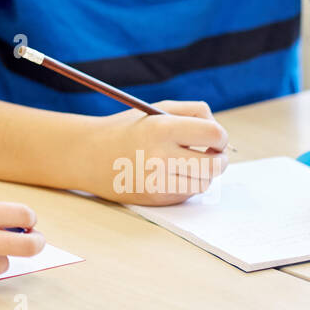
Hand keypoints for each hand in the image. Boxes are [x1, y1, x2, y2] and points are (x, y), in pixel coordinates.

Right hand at [88, 100, 229, 204]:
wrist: (89, 155)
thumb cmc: (127, 129)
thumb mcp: (155, 110)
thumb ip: (192, 113)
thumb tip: (220, 133)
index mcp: (162, 128)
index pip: (214, 134)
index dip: (221, 136)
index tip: (215, 138)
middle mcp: (161, 156)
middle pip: (216, 164)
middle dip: (219, 158)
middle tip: (212, 153)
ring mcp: (158, 181)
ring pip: (205, 182)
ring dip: (202, 173)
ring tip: (186, 163)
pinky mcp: (156, 199)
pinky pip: (187, 193)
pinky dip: (186, 184)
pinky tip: (169, 174)